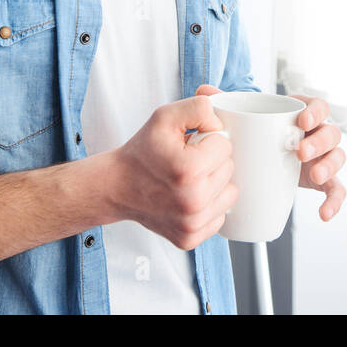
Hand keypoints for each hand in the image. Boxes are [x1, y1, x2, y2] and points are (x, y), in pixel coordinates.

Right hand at [110, 95, 237, 250]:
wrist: (117, 186)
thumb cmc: (142, 151)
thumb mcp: (165, 116)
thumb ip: (198, 107)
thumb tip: (220, 121)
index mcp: (189, 170)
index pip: (225, 145)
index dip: (208, 139)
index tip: (190, 144)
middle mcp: (193, 202)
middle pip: (229, 169)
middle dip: (212, 160)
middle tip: (187, 160)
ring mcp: (191, 225)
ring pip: (229, 193)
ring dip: (214, 183)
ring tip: (189, 179)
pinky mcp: (189, 239)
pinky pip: (219, 217)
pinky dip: (208, 206)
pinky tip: (188, 197)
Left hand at [195, 85, 346, 221]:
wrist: (263, 156)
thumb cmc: (256, 131)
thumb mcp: (243, 116)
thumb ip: (226, 102)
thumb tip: (203, 90)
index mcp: (303, 114)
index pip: (319, 106)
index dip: (316, 112)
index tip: (302, 121)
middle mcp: (317, 133)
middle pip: (331, 132)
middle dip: (320, 141)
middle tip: (300, 151)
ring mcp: (322, 157)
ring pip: (338, 157)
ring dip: (330, 166)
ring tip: (315, 175)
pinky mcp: (322, 180)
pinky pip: (337, 190)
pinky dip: (335, 201)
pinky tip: (324, 214)